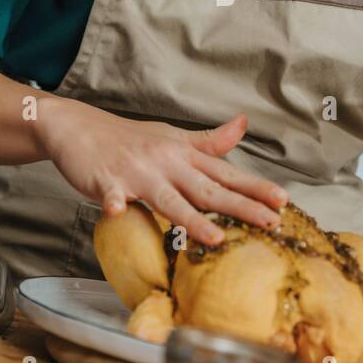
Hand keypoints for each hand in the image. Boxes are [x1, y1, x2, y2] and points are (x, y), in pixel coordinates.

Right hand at [37, 96, 286, 245]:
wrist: (79, 127)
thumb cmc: (129, 138)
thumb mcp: (173, 137)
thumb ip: (209, 141)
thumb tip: (243, 125)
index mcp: (184, 156)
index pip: (226, 173)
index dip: (255, 187)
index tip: (284, 201)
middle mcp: (167, 163)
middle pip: (208, 189)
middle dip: (241, 207)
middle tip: (271, 222)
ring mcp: (137, 173)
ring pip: (168, 199)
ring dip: (190, 218)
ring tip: (214, 237)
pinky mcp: (106, 181)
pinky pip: (111, 194)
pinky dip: (114, 203)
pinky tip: (117, 211)